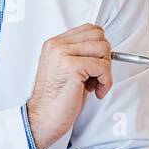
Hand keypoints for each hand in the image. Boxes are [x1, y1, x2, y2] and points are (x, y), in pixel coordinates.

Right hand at [25, 23, 113, 148]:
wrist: (43, 118)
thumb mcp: (67, 69)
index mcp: (55, 44)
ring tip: (94, 85)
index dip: (99, 47)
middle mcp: (57, 45)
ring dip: (106, 70)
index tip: (96, 65)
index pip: (89, 29)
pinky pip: (103, 66)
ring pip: (103, 49)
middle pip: (98, 35)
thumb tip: (105, 49)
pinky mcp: (72, 66)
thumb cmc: (57, 99)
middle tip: (96, 76)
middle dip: (104, 56)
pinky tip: (95, 92)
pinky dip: (105, 81)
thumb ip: (80, 55)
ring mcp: (63, 54)